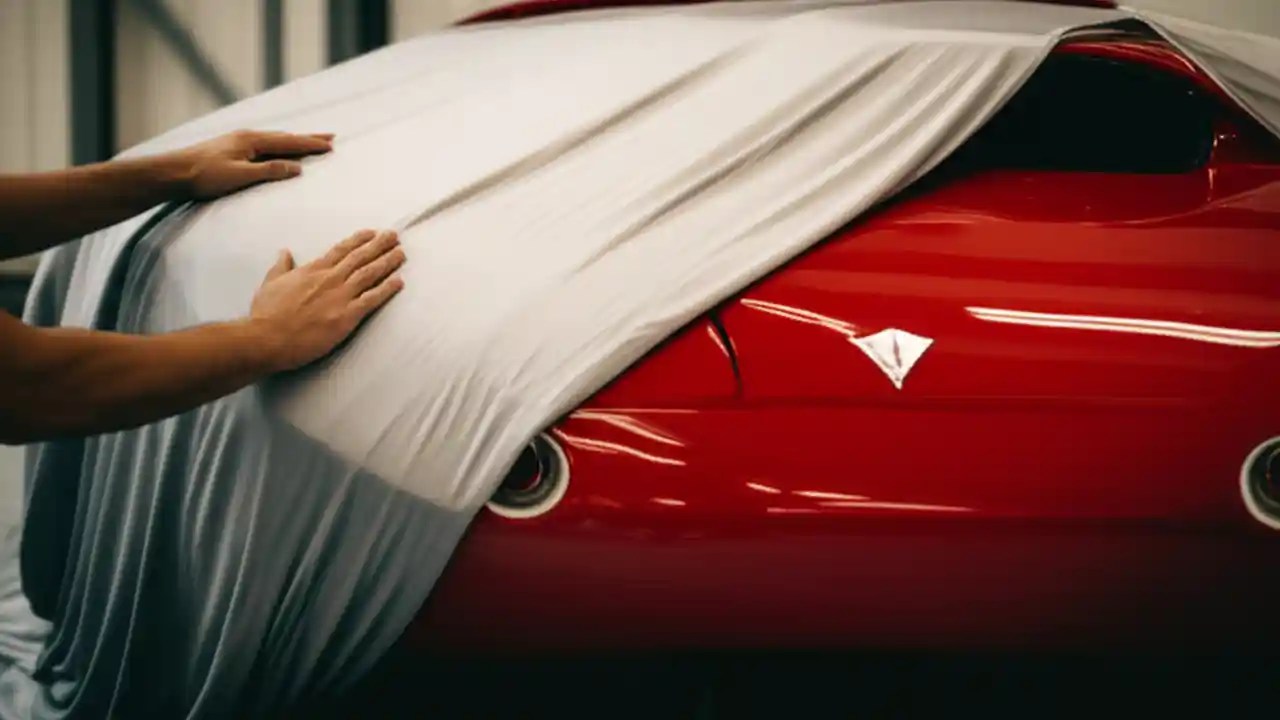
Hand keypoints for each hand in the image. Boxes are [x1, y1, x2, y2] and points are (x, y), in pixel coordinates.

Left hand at [170, 130, 334, 199]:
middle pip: (284, 137)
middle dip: (308, 138)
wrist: (173, 173)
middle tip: (330, 137)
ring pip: (274, 139)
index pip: (289, 142)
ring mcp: (238, 141)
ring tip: (309, 141)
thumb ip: (270, 171)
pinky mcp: (231, 148)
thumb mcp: (240, 176)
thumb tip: (296, 168)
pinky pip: (263, 144)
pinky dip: (279, 145)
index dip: (311, 145)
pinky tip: (278, 148)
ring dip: (294, 140)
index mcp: (252, 141)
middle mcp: (247, 136)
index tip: (331, 145)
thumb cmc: (204, 176)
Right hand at [250, 229, 405, 370]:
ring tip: (401, 253)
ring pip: (369, 274)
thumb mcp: (270, 282)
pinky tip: (399, 281)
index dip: (359, 240)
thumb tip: (284, 252)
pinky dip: (387, 289)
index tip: (372, 232)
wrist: (267, 337)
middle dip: (379, 245)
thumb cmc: (266, 313)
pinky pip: (372, 299)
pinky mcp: (346, 316)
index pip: (341, 250)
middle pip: (360, 257)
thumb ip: (282, 266)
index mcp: (313, 270)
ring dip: (387, 262)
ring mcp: (340, 297)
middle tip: (394, 236)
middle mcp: (330, 279)